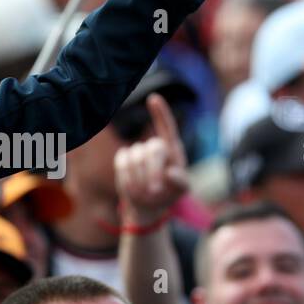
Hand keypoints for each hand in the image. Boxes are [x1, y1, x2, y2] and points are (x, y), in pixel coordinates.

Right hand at [115, 92, 188, 226]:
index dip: (160, 113)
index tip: (153, 98)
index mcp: (173, 149)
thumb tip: (170, 173)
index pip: (167, 127)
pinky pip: (123, 162)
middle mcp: (155, 146)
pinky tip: (132, 188)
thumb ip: (180, 181)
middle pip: (154, 148)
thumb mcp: (181, 190)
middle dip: (154, 170)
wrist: (149, 205)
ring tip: (146, 194)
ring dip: (141, 179)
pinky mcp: (123, 159)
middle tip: (155, 190)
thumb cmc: (169, 194)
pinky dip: (128, 177)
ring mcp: (138, 151)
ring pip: (136, 157)